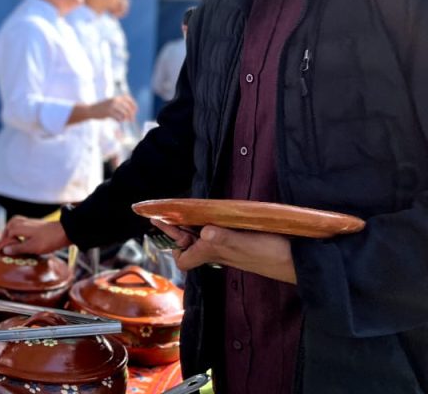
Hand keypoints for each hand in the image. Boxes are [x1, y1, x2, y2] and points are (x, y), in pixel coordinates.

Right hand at [0, 216, 70, 255]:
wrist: (65, 232)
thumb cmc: (48, 240)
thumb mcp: (32, 247)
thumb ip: (18, 248)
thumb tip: (5, 250)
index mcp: (18, 227)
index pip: (5, 236)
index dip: (2, 245)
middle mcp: (21, 222)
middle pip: (8, 228)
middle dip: (5, 237)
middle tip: (5, 248)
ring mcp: (28, 221)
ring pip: (14, 226)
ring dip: (12, 234)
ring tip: (12, 245)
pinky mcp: (34, 224)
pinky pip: (21, 226)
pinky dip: (18, 232)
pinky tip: (22, 240)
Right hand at [94, 95, 137, 121]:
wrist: (90, 110)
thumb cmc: (102, 108)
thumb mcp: (111, 103)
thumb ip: (119, 105)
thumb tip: (130, 112)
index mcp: (116, 97)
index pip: (129, 100)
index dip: (134, 106)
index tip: (135, 112)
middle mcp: (115, 100)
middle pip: (128, 108)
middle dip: (131, 114)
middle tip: (131, 120)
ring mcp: (111, 106)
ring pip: (124, 113)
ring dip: (126, 118)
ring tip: (124, 120)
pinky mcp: (108, 112)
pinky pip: (118, 117)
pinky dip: (120, 120)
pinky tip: (118, 121)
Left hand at [151, 219, 296, 283]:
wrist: (302, 261)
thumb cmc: (273, 254)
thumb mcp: (246, 244)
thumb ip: (224, 239)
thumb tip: (203, 232)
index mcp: (214, 252)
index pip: (183, 260)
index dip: (174, 246)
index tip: (169, 226)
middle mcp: (220, 252)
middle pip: (190, 244)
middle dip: (178, 228)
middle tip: (168, 211)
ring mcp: (233, 247)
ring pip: (204, 237)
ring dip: (194, 224)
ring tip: (187, 209)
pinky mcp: (245, 241)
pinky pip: (221, 232)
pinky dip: (214, 221)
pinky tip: (218, 212)